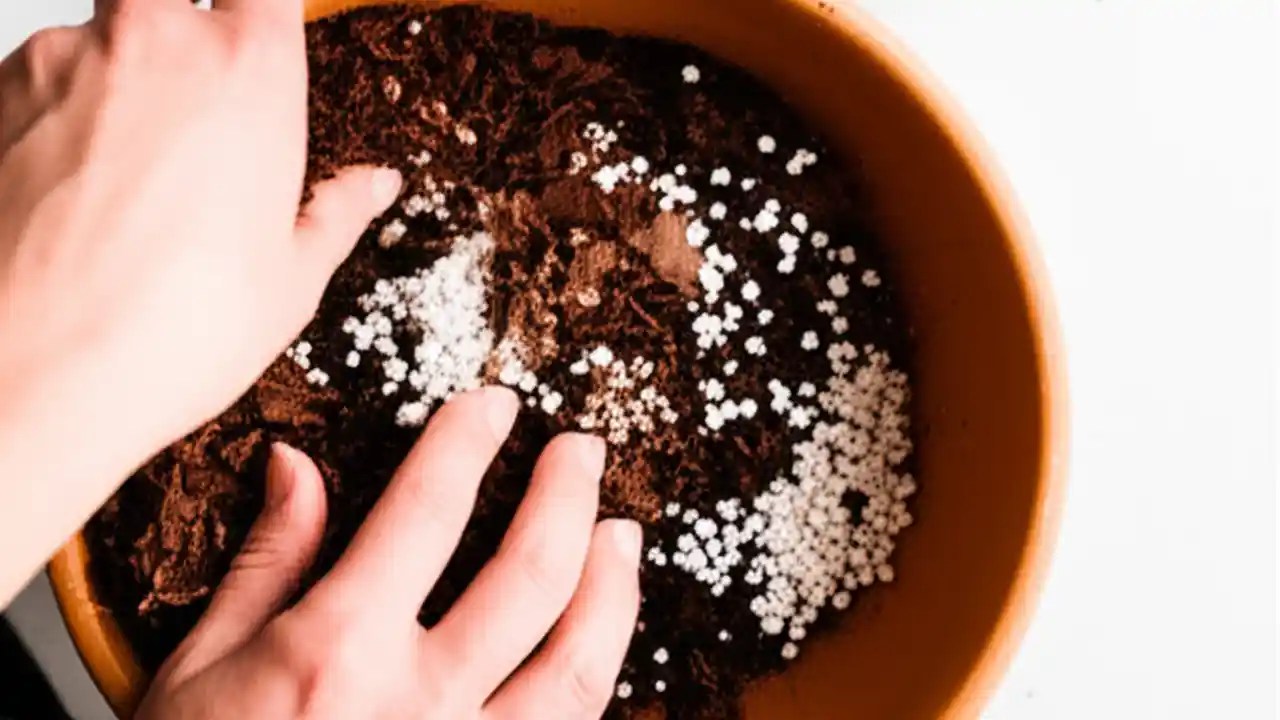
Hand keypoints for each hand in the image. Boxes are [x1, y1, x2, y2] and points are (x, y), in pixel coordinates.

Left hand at [0, 0, 398, 601]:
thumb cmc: (169, 331)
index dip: (265, 12)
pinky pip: (39, 84)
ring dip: (116, 93)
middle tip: (195, 139)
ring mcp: (62, 58)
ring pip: (100, 44)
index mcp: (248, 69)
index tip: (266, 37)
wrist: (31, 377)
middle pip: (173, 7)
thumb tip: (373, 185)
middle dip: (184, 56)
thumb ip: (336, 211)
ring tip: (127, 194)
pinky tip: (71, 204)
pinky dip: (56, 125)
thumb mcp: (291, 279)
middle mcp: (154, 37)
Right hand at [138, 388, 643, 719]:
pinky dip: (592, 673)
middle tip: (581, 450)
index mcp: (337, 649)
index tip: (493, 405)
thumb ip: (266, 562)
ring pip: (578, 665)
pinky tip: (595, 638)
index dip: (467, 442)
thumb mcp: (199, 667)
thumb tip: (295, 464)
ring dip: (611, 589)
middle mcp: (418, 701)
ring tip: (621, 535)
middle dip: (566, 496)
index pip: (427, 510)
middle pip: (530, 575)